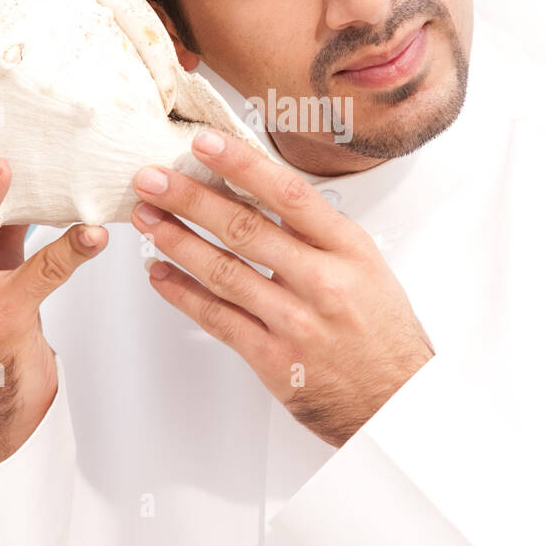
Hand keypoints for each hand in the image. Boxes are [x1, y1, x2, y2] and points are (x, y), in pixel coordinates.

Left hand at [131, 127, 434, 447]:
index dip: (242, 164)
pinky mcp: (273, 359)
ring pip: (223, 272)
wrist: (397, 401)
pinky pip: (218, 319)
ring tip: (148, 219)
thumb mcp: (367, 267)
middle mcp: (323, 282)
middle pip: (245, 230)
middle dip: (190, 199)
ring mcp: (296, 322)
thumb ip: (317, 235)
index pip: (289, 194)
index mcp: (349, 249)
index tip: (206, 143)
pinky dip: (183, 294)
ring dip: (177, 242)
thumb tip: (262, 196)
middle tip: (154, 179)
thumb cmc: (382, 333)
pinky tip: (160, 275)